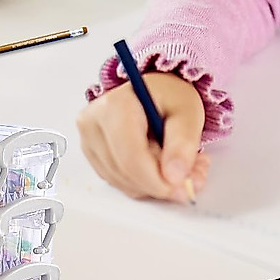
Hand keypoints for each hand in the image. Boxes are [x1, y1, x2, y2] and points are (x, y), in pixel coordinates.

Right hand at [77, 72, 210, 202]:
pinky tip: (157, 166)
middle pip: (124, 172)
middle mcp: (93, 122)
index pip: (130, 157)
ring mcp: (88, 139)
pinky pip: (117, 182)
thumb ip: (183, 144)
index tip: (182, 187)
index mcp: (116, 105)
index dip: (157, 180)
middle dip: (160, 182)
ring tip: (177, 165)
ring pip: (121, 182)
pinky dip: (141, 182)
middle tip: (191, 175)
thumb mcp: (187, 112)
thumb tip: (175, 177)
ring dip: (152, 184)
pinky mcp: (91, 154)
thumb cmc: (169, 97)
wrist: (153, 92)